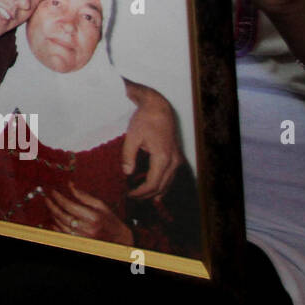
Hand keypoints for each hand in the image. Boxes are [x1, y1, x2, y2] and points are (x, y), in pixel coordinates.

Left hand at [46, 183, 132, 245]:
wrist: (119, 239)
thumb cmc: (110, 221)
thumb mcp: (101, 205)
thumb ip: (84, 196)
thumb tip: (71, 185)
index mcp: (93, 217)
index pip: (70, 206)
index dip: (59, 198)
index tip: (53, 192)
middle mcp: (87, 228)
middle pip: (63, 216)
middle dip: (52, 207)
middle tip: (47, 199)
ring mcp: (83, 237)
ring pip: (62, 226)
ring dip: (54, 216)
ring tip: (51, 208)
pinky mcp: (80, 242)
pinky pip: (64, 235)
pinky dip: (57, 227)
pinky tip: (54, 221)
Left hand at [122, 80, 180, 198]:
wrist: (159, 107)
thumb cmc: (145, 119)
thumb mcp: (132, 137)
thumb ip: (128, 156)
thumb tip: (127, 173)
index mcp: (163, 157)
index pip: (153, 184)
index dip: (140, 193)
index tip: (129, 195)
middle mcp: (174, 161)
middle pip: (162, 187)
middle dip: (146, 195)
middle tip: (131, 197)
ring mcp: (177, 159)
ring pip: (168, 184)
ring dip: (155, 192)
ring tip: (139, 195)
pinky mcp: (177, 157)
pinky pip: (170, 177)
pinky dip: (162, 185)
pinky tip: (152, 189)